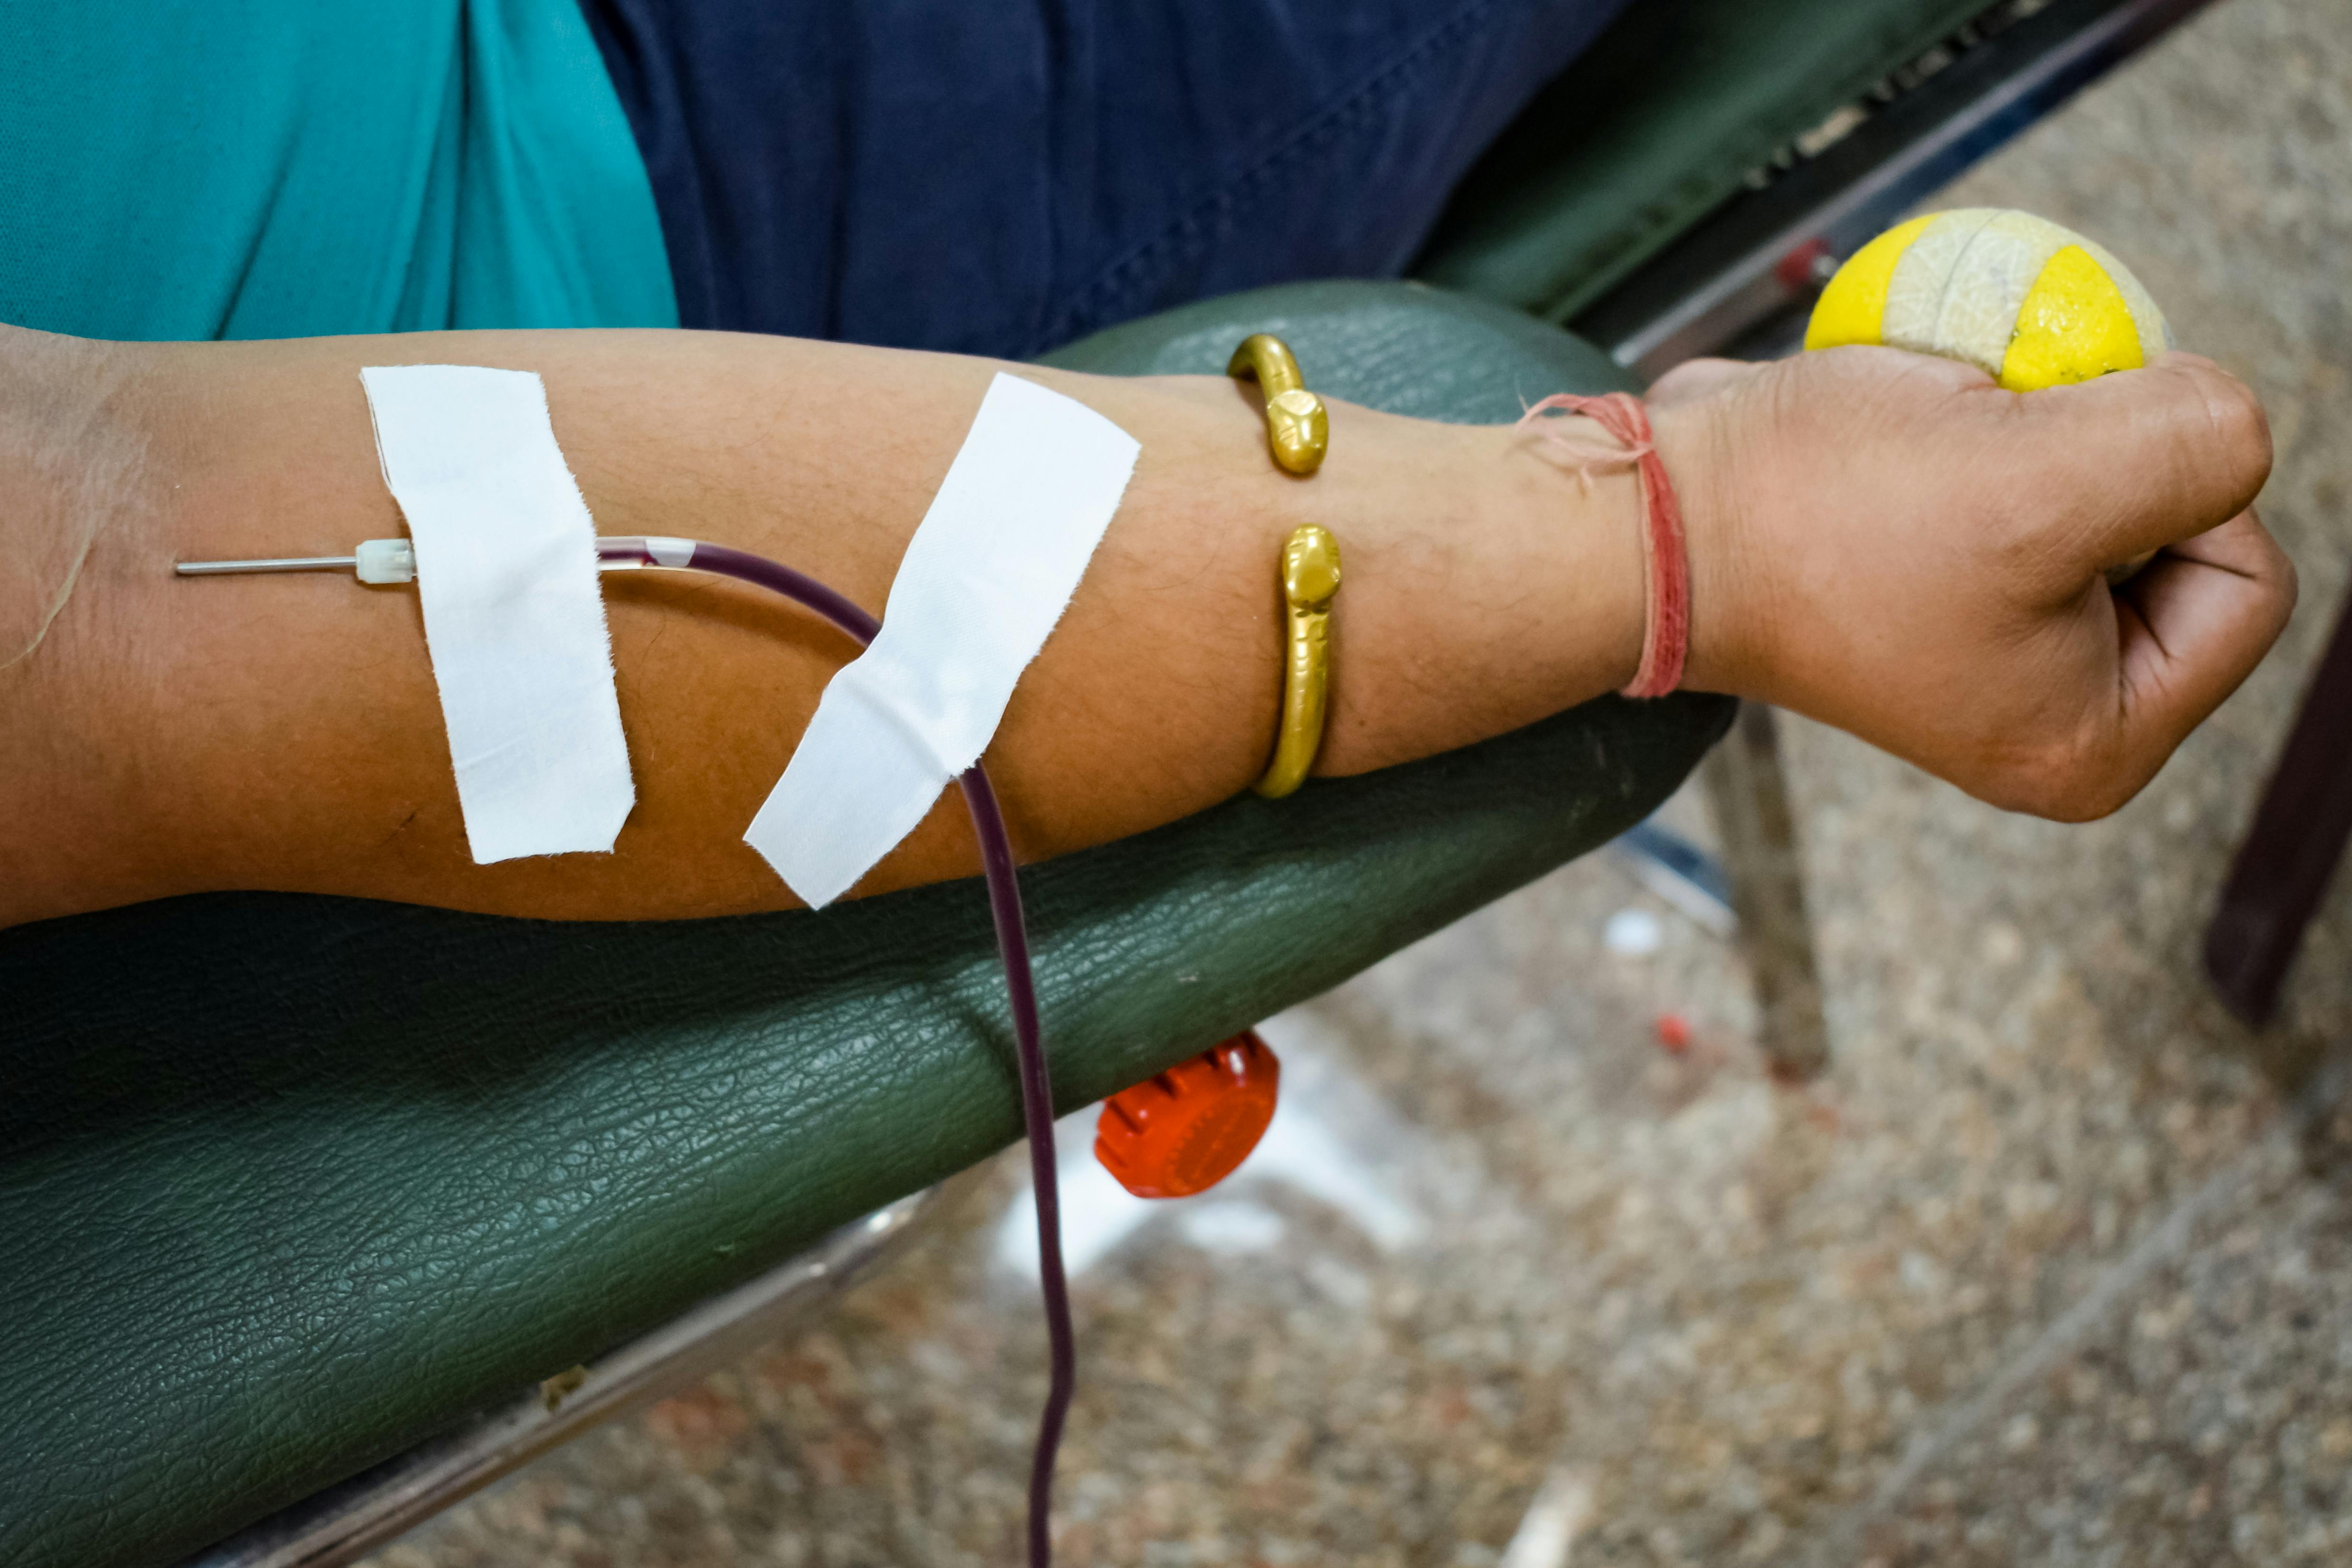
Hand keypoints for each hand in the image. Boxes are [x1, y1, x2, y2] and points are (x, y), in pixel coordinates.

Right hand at [1647, 345, 2291, 819]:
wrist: (1654, 522)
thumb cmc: (1825, 517)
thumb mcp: (2054, 472)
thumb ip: (2204, 441)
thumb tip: (2224, 426)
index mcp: (2096, 742)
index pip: (2250, 580)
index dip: (2172, 492)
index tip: (2040, 477)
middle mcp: (2050, 712)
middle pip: (2183, 532)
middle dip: (2102, 454)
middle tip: (1987, 450)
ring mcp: (1992, 646)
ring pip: (2104, 483)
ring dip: (2040, 423)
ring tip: (1945, 437)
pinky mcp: (1937, 580)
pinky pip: (2024, 471)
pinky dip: (1985, 421)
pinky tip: (1920, 426)